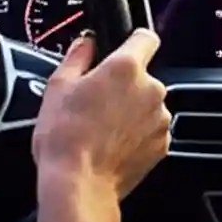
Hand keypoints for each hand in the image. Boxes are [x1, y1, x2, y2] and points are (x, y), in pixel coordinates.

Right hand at [32, 29, 169, 200]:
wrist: (78, 184)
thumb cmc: (65, 137)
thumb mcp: (59, 86)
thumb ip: (78, 55)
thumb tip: (87, 42)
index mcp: (126, 68)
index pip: (146, 37)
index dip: (134, 41)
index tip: (124, 49)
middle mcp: (151, 90)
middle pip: (143, 76)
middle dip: (125, 85)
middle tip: (97, 101)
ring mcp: (159, 118)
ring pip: (148, 104)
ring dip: (132, 110)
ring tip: (102, 127)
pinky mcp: (163, 144)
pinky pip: (151, 130)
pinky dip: (137, 134)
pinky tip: (112, 144)